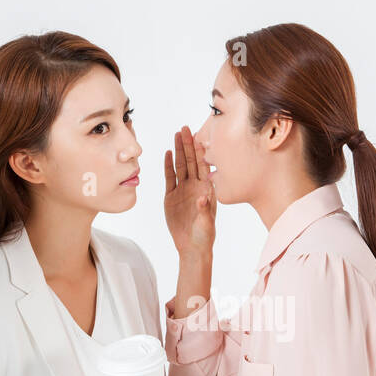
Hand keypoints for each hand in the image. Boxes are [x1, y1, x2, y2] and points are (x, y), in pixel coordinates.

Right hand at [163, 125, 215, 255]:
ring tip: (177, 134)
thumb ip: (205, 210)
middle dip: (188, 144)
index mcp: (206, 190)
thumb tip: (202, 197)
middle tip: (185, 128)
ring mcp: (183, 190)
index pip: (204, 166)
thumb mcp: (207, 224)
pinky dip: (169, 165)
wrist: (192, 247)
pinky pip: (170, 178)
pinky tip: (168, 153)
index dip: (201, 151)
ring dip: (179, 150)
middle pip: (191, 161)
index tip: (198, 135)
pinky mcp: (171, 197)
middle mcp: (195, 187)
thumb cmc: (204, 236)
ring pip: (181, 166)